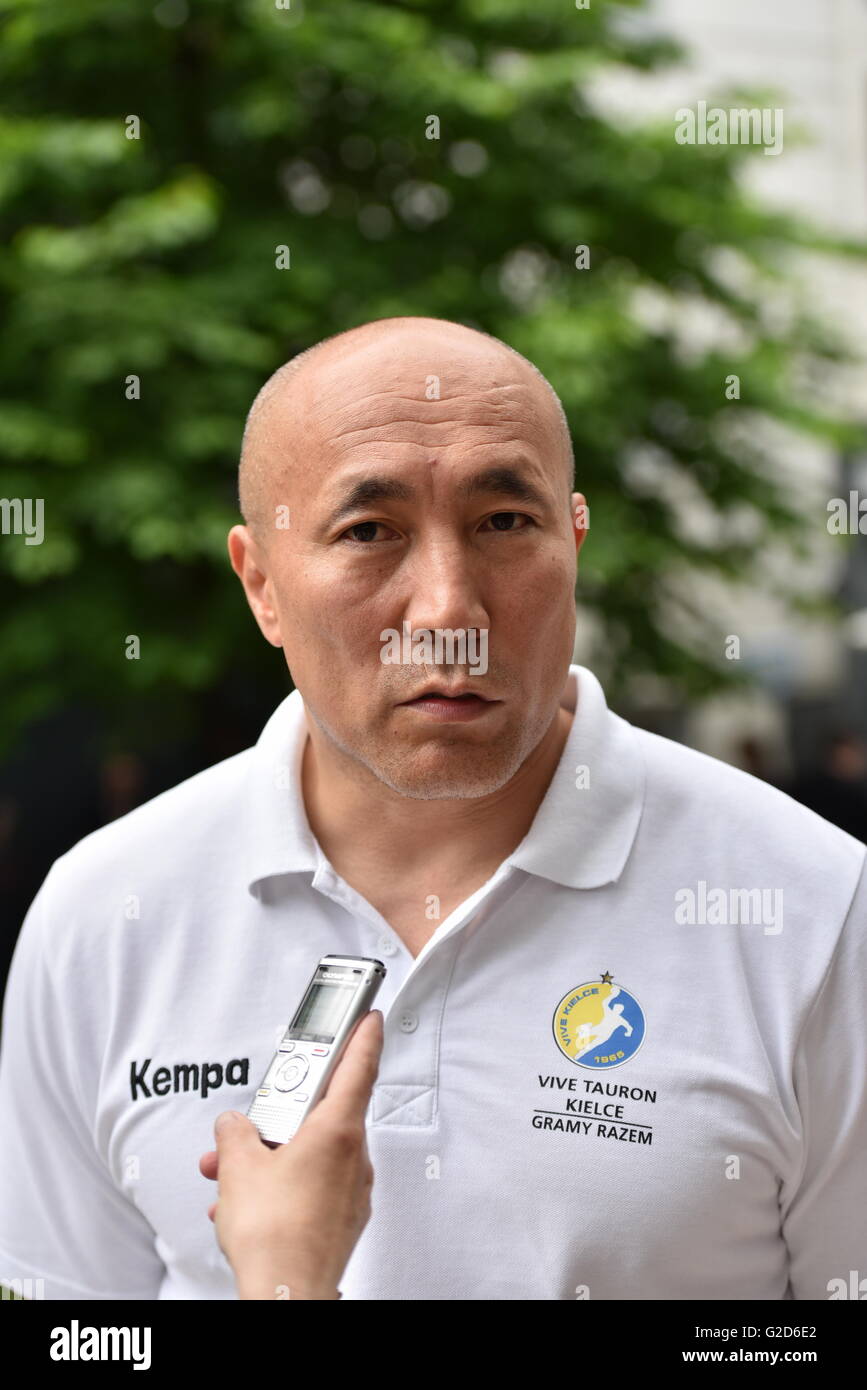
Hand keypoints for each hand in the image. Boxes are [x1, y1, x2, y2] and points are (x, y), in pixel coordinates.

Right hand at [199, 1008, 383, 1298]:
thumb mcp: (238, 1167)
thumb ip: (234, 1134)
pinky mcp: (343, 1219)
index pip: (359, 1066)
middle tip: (255, 1119)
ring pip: (313, 1154)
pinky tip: (252, 1201)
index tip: (371, 1015)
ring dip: (275, 1156)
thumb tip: (233, 1126)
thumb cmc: (274, 1236)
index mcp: (337, 1130)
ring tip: (237, 1173)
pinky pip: (314, 1186)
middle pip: (322, 1114)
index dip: (364, 1035)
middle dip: (281, 1116)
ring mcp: (352, 1190)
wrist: (286, 1294)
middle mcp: (353, 1157)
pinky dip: (285, 1184)